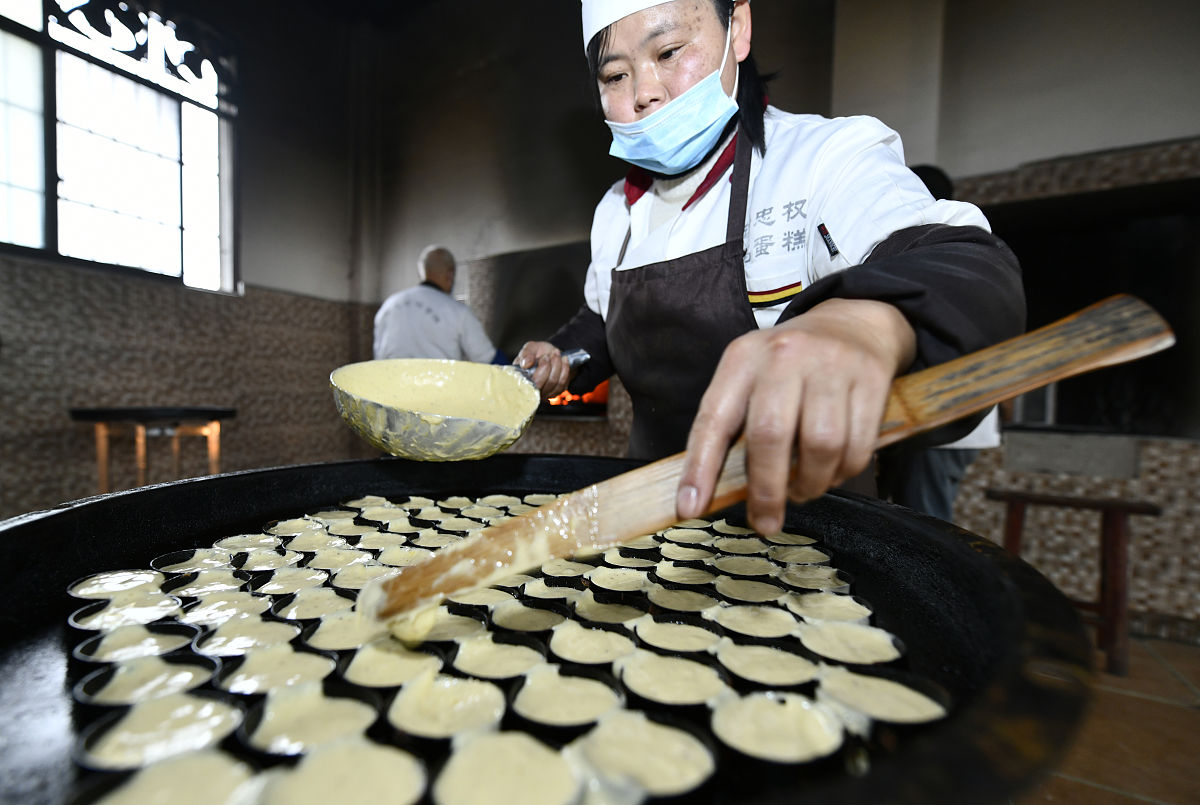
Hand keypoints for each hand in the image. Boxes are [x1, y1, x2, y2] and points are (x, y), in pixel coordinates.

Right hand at [514, 341, 572, 399]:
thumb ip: (525, 354)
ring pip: (552, 383)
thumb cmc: (538, 352)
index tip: (544, 357)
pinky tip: (564, 360)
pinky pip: (562, 383)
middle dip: (548, 367)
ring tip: (556, 354)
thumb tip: (526, 364)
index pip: (528, 383)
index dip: (538, 370)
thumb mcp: (530, 348)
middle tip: (549, 355)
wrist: (551, 353)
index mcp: (520, 379)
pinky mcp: (555, 391)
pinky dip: (565, 369)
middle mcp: (531, 389)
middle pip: (540, 384)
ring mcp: (543, 392)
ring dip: (557, 366)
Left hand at [676, 299, 915, 533]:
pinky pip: (857, 446)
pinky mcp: (871, 380)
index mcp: (743, 358)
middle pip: (771, 435)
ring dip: (810, 484)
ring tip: (802, 490)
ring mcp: (831, 365)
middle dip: (766, 490)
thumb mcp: (750, 378)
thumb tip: (708, 494)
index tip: (691, 508)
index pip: (714, 419)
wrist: (851, 323)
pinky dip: (843, 472)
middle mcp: (785, 356)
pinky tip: (831, 471)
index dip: (700, 468)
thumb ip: (731, 428)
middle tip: (765, 521)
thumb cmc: (789, 366)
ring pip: (821, 445)